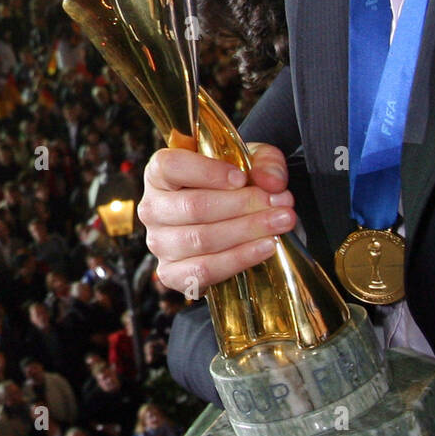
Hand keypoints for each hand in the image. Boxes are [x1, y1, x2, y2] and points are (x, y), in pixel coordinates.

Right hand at [138, 142, 294, 299]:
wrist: (231, 218)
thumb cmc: (234, 182)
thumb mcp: (252, 160)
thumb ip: (265, 163)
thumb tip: (271, 182)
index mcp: (160, 173)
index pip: (171, 166)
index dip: (207, 171)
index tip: (242, 178)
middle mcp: (153, 208)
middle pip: (194, 207)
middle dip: (243, 205)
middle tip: (281, 203)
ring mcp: (159, 244)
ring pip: (201, 239)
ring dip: (247, 232)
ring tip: (281, 223)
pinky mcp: (172, 274)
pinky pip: (204, 270)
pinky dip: (239, 259)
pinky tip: (266, 247)